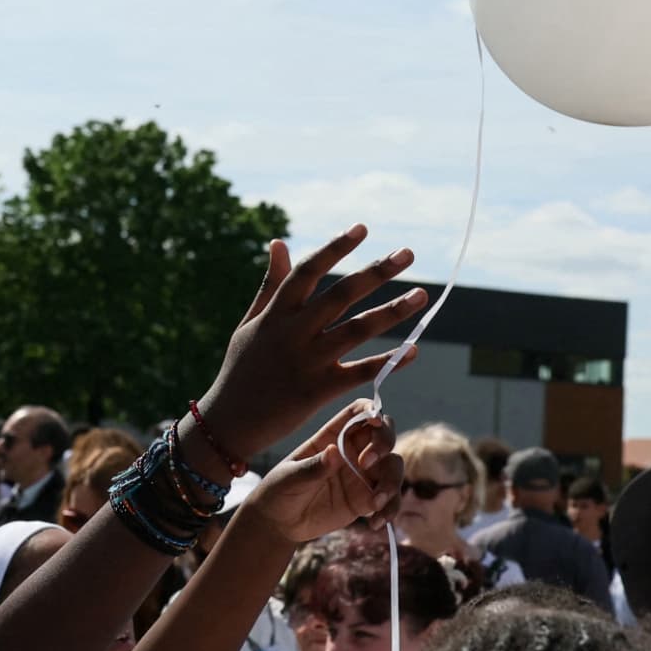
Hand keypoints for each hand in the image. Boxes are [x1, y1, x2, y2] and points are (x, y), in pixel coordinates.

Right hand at [192, 226, 426, 466]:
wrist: (228, 423)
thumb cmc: (241, 369)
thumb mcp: (250, 323)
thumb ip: (270, 284)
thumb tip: (278, 241)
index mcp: (276, 313)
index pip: (308, 271)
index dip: (335, 247)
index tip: (362, 228)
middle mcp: (292, 332)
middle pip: (341, 294)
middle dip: (375, 272)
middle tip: (407, 253)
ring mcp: (306, 361)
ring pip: (356, 330)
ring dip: (392, 311)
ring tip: (421, 295)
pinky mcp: (317, 391)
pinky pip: (359, 373)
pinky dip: (387, 362)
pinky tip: (413, 350)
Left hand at [241, 402, 405, 543]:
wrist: (279, 524)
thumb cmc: (279, 491)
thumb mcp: (290, 479)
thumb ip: (312, 467)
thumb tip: (333, 452)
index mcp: (332, 436)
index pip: (359, 413)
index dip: (371, 410)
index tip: (375, 421)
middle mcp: (353, 452)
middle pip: (384, 435)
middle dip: (384, 443)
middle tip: (367, 464)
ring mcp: (362, 476)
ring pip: (393, 467)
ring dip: (391, 482)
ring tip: (376, 503)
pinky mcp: (366, 500)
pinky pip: (390, 500)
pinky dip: (389, 509)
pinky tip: (375, 522)